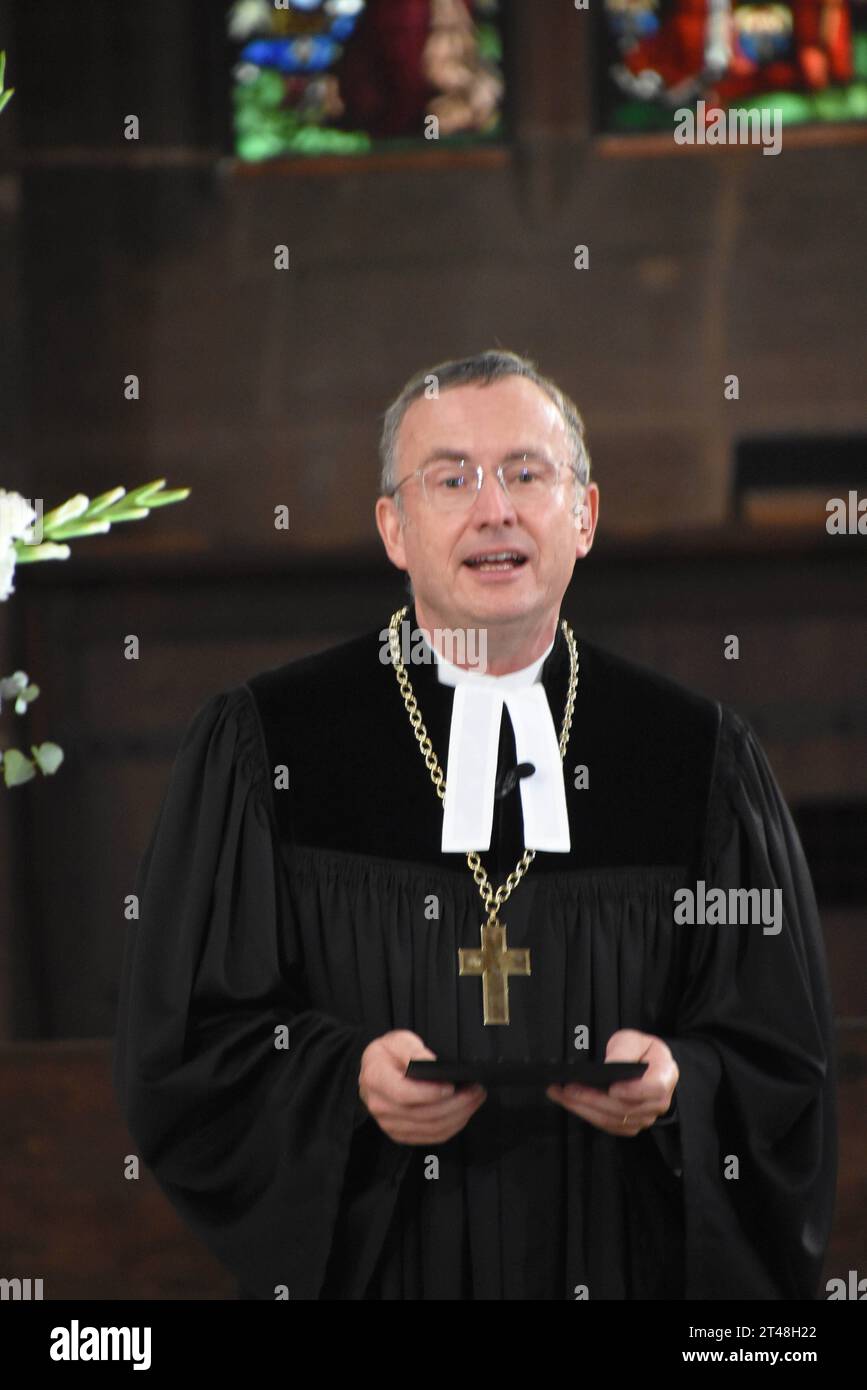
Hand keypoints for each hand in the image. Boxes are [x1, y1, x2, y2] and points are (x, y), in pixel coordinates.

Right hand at [358, 1030, 486, 1144]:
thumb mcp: (397, 1040)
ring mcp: (390, 1124)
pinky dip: (453, 1126)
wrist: (375, 1070)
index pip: (404, 1094)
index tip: (451, 1085)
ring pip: (432, 1128)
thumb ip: (413, 1050)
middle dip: (456, 1103)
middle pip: (423, 1114)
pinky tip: (464, 1111)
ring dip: (459, 1115)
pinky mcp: (402, 1134)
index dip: (431, 1093)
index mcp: (375, 1079)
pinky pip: (432, 1136)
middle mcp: (380, 1106)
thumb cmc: (388, 1054)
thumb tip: (432, 1063)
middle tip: (475, 1089)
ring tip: (475, 1097)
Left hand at [545, 1030, 678, 1137]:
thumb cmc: (640, 1051)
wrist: (645, 1066)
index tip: (612, 1088)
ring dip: (584, 1108)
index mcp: (665, 1075)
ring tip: (560, 1093)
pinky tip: (568, 1102)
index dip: (634, 1091)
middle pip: (626, 1108)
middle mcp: (659, 1101)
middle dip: (593, 1098)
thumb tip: (610, 1066)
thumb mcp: (633, 1040)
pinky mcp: (631, 1125)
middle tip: (568, 1088)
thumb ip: (624, 1051)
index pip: (655, 1088)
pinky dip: (586, 1114)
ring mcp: (646, 1117)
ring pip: (613, 1120)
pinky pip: (608, 1125)